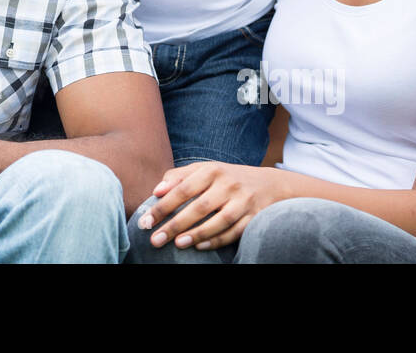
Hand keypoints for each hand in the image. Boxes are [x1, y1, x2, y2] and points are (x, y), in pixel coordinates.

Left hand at [136, 161, 290, 250]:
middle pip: (198, 206)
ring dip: (196, 234)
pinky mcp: (255, 216)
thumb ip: (178, 176)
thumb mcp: (205, 170)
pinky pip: (235, 232)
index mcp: (212, 170)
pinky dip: (217, 240)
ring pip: (219, 220)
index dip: (162, 206)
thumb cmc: (227, 178)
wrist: (270, 184)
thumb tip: (156, 191)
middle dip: (174, 224)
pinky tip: (199, 246)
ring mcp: (243, 201)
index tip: (145, 221)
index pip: (182, 189)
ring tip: (176, 244)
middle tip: (155, 239)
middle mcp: (228, 184)